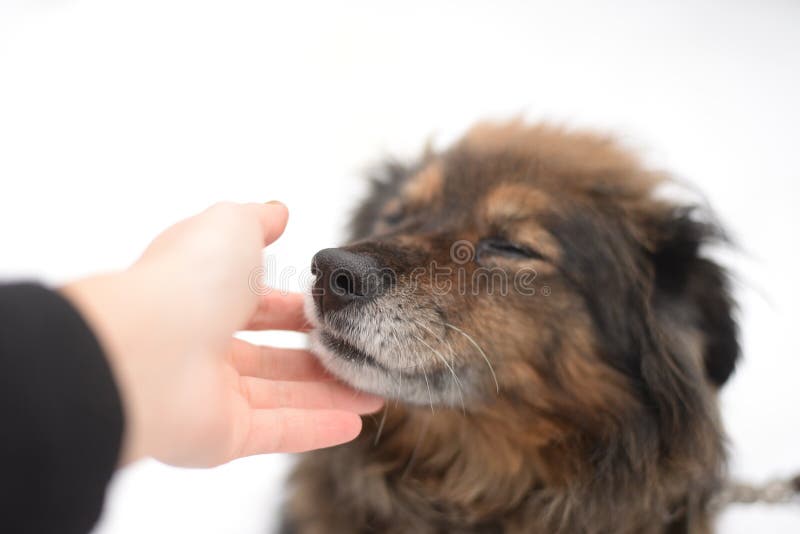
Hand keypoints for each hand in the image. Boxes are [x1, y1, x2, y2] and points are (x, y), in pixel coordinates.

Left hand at [63, 202, 381, 466]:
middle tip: (362, 357)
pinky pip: (278, 432)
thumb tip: (278, 211)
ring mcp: (213, 396)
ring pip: (283, 397)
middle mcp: (206, 348)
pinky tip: (355, 423)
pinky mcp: (222, 437)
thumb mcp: (231, 227)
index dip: (298, 312)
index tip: (337, 314)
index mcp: (204, 298)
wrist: (146, 349)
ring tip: (376, 396)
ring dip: (330, 396)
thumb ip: (259, 221)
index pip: (259, 308)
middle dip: (321, 359)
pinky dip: (317, 429)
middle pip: (274, 358)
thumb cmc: (190, 279)